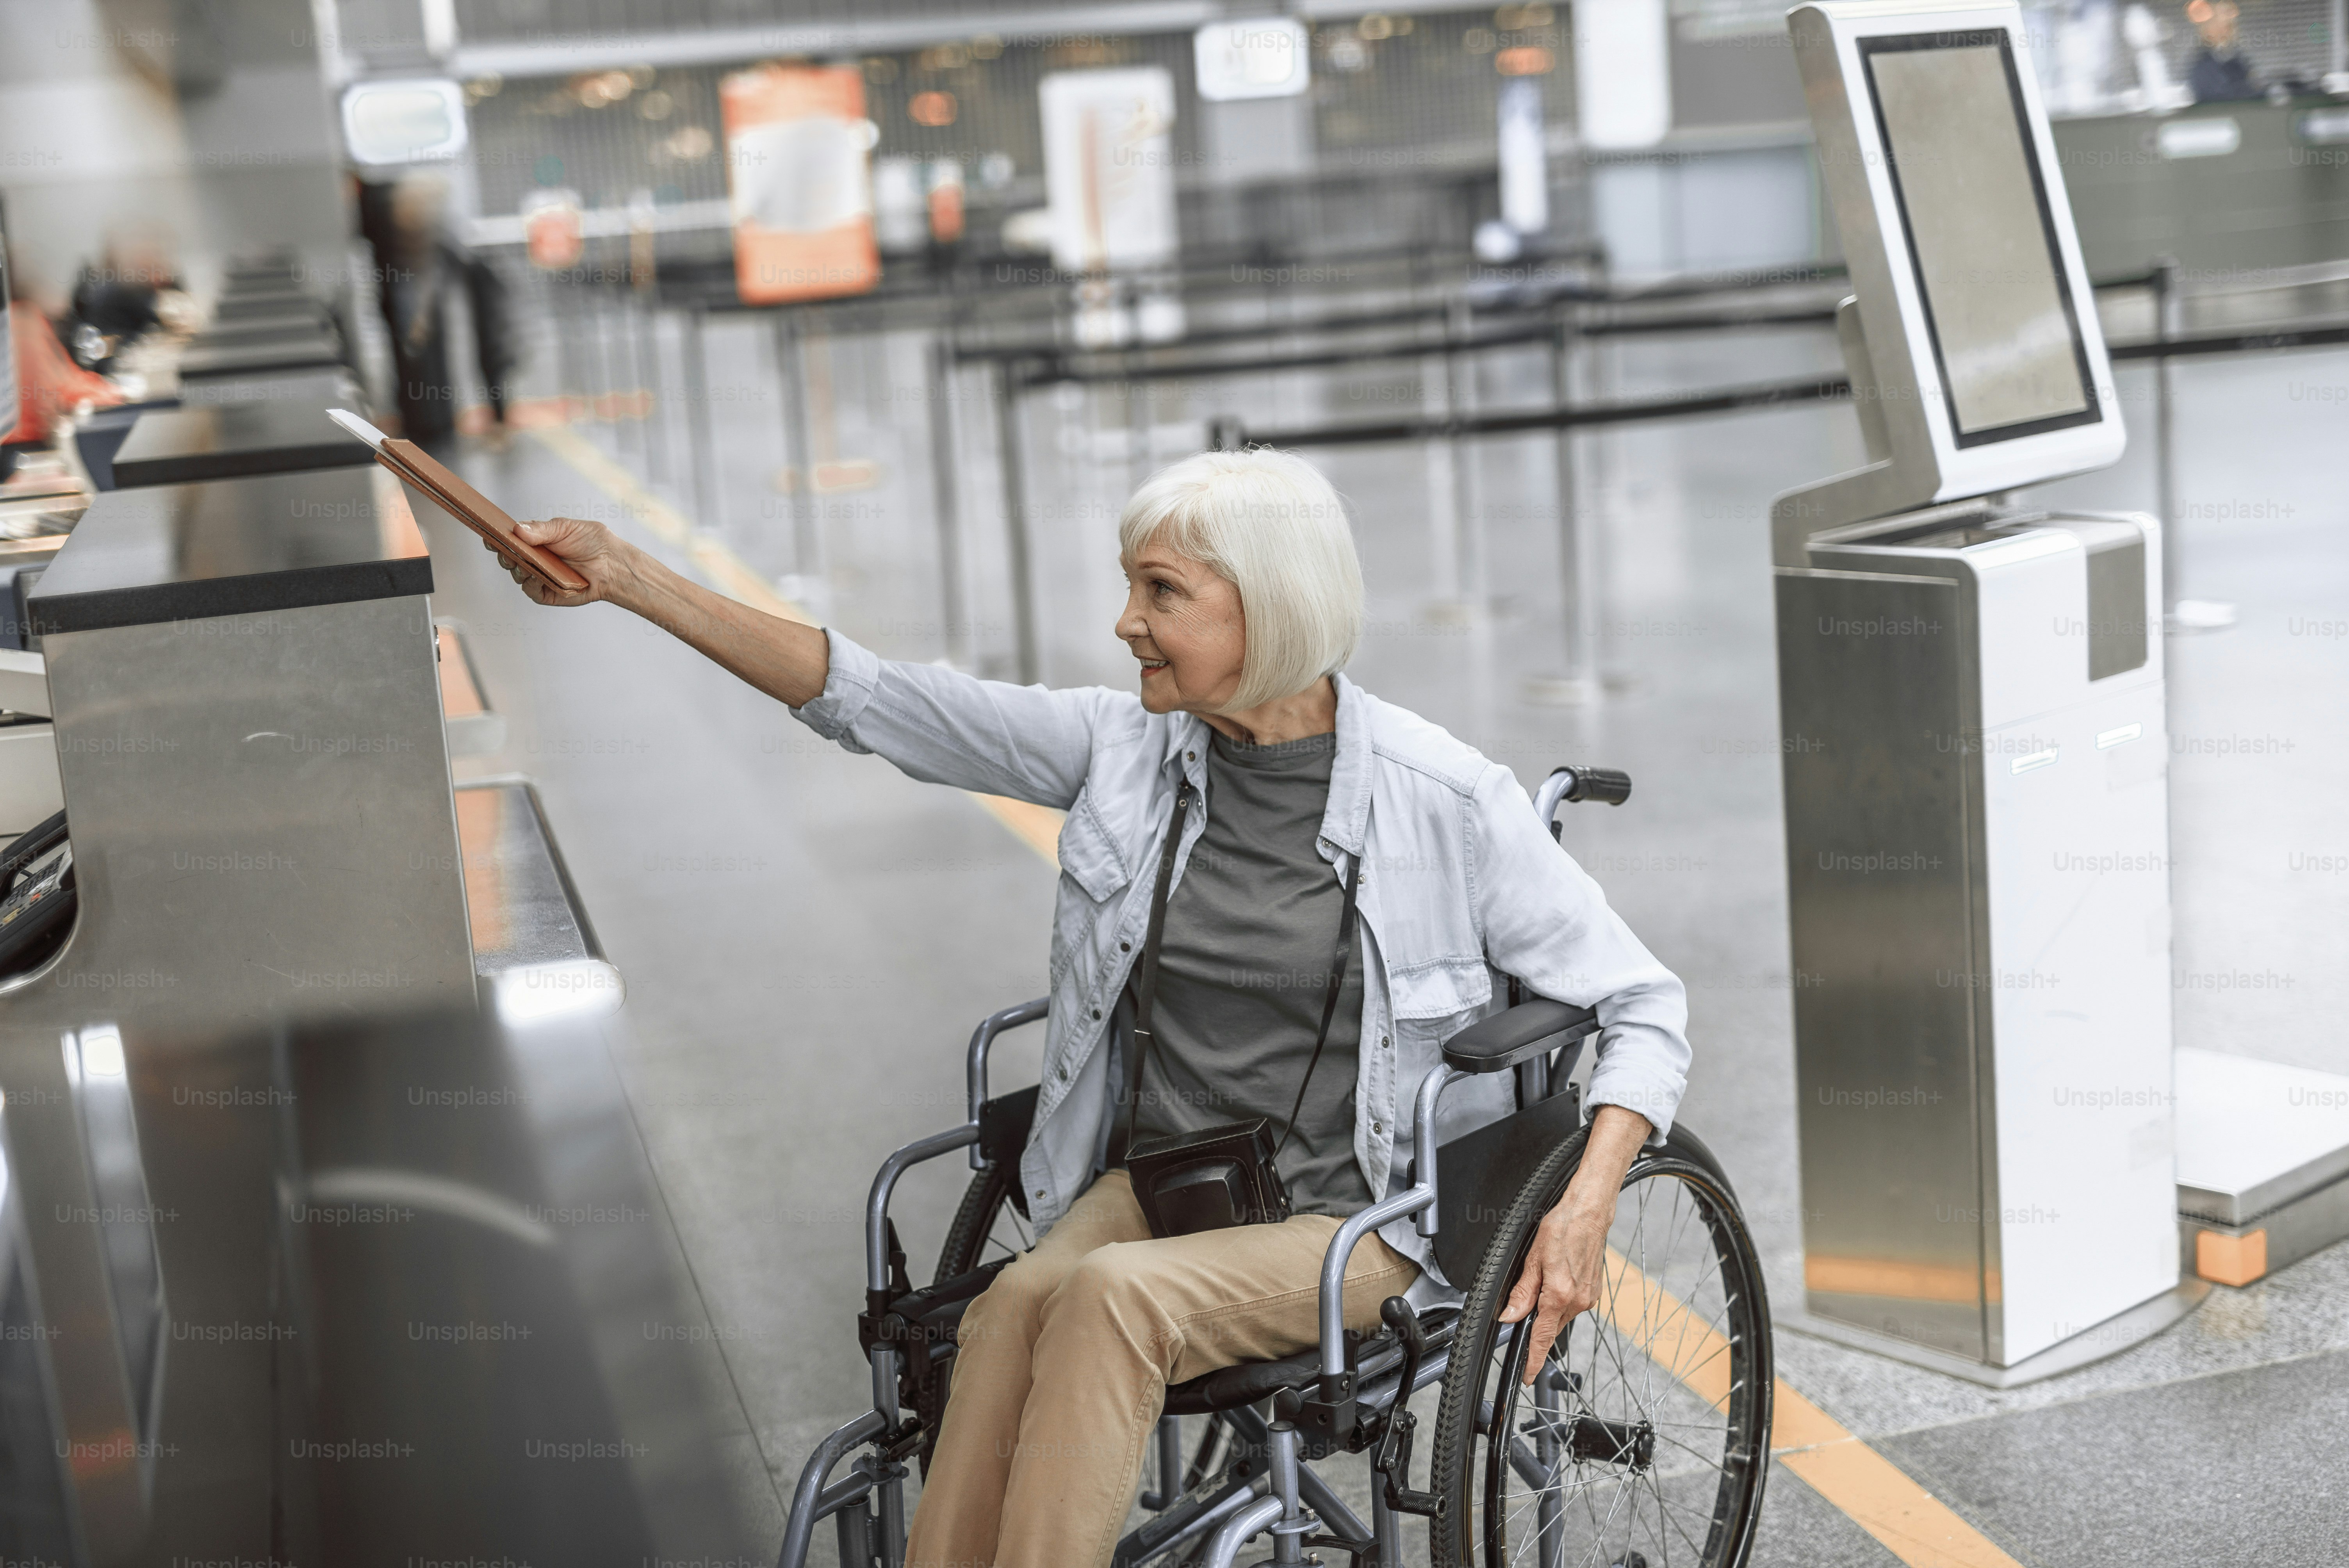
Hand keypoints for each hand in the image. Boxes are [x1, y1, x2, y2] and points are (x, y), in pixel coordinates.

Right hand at [487, 516, 638, 609]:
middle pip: (508, 558)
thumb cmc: (592, 542)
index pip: (510, 540)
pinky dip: (531, 583)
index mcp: (536, 542)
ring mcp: (540, 576)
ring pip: (517, 574)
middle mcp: (534, 560)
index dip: (497, 538)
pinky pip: (531, 590)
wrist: (612, 562)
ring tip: (522, 562)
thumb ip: (542, 529)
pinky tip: (535, 576)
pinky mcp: (548, 593)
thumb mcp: (566, 528)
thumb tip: (517, 529)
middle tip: (504, 550)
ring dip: (517, 568)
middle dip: (504, 554)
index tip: (489, 535)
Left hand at [1496, 1104, 1649, 1383]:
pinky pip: (1572, 1304)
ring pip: (1561, 1315)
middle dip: (1537, 1326)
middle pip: (1551, 1327)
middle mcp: (1577, 1301)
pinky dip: (1561, 1300)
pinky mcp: (1594, 1291)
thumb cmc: (1562, 1228)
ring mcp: (1589, 1297)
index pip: (1543, 1338)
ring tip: (1543, 1280)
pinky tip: (1557, 1279)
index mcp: (1559, 1296)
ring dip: (1549, 1309)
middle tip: (1524, 1312)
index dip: (1534, 1360)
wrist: (1589, 1212)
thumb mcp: (1533, 1260)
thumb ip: (1521, 1294)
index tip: (1528, 1376)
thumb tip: (1510, 1317)